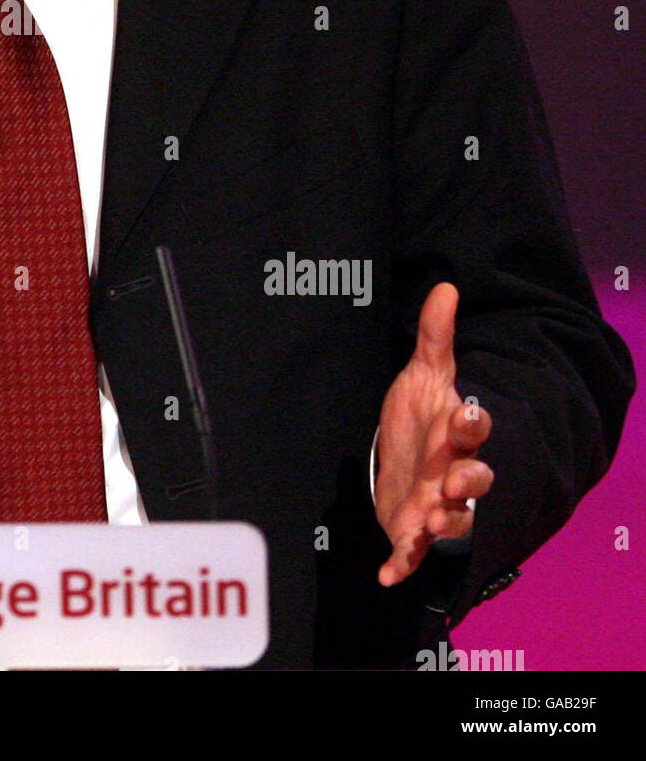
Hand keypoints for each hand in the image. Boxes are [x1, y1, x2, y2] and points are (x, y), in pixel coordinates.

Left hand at [374, 281, 493, 586]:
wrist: (401, 460)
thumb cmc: (420, 418)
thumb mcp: (422, 374)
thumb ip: (433, 335)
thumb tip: (445, 285)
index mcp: (455, 433)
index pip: (474, 428)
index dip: (473, 423)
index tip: (466, 412)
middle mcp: (451, 472)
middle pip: (475, 480)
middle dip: (468, 480)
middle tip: (453, 477)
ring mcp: (435, 504)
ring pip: (453, 519)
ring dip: (444, 522)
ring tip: (428, 520)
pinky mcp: (412, 530)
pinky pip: (412, 554)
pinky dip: (402, 565)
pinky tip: (386, 575)